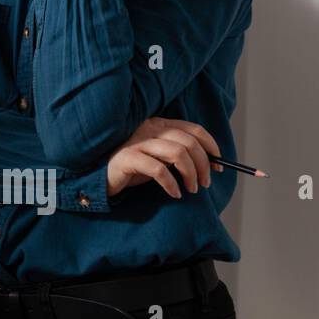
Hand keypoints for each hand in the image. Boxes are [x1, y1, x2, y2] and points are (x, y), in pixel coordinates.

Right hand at [105, 117, 223, 198]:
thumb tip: (210, 164)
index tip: (219, 166)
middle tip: (205, 183)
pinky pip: (158, 169)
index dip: (211, 146)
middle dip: (203, 165)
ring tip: (191, 189)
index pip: (193, 129)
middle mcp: (149, 128)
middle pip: (189, 142)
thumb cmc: (133, 167)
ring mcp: (137, 142)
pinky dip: (171, 184)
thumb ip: (178, 154)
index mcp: (159, 124)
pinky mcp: (128, 158)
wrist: (100, 176)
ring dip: (191, 174)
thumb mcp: (159, 157)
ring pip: (177, 153)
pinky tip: (174, 193)